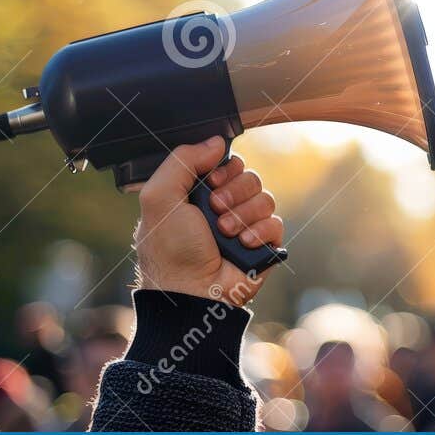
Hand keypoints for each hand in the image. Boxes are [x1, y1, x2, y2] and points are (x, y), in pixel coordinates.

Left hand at [135, 136, 284, 304]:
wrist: (191, 293)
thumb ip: (181, 160)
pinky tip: (243, 244)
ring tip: (226, 232)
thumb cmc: (169, 251)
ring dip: (244, 214)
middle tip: (215, 210)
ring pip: (265, 197)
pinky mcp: (263, 245)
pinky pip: (276, 222)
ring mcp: (245, 226)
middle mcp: (223, 207)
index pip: (225, 163)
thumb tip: (216, 142)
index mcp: (197, 193)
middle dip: (233, 192)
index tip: (211, 182)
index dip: (223, 168)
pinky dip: (260, 232)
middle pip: (249, 176)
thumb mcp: (159, 197)